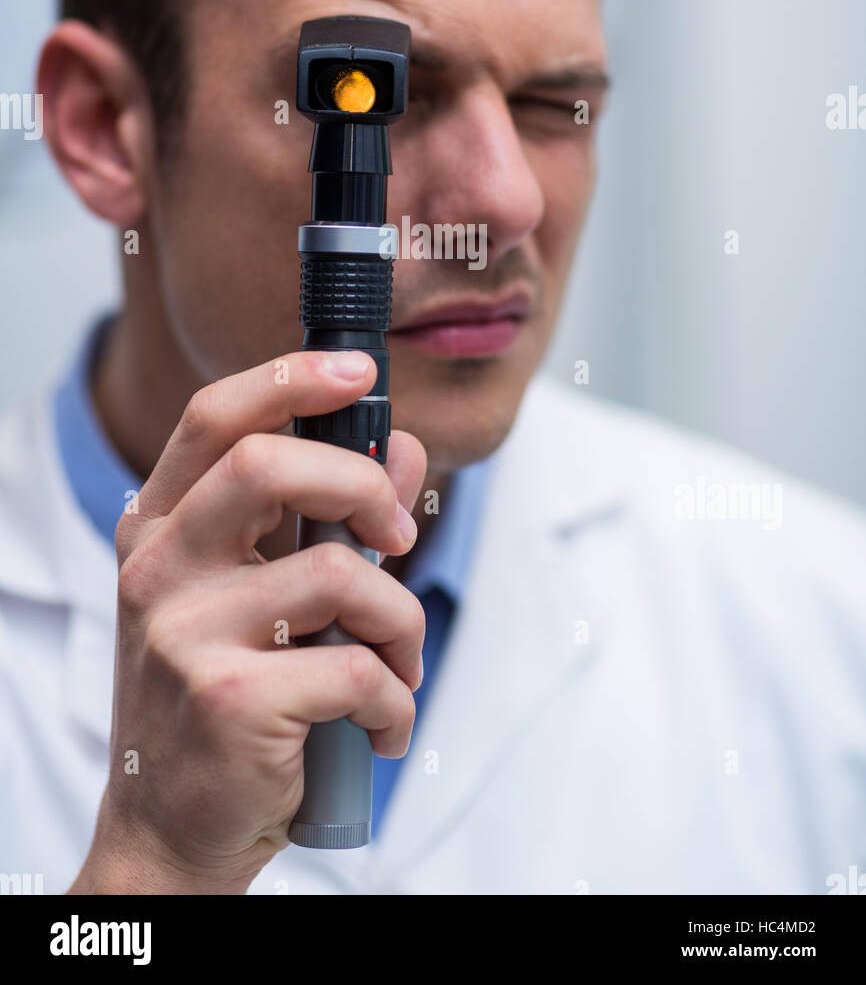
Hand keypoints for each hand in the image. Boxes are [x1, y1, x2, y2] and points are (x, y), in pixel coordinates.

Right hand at [68, 349, 425, 894]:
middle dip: (363, 488)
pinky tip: (386, 727)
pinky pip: (358, 670)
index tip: (359, 369)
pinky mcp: (227, 698)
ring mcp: (184, 632)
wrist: (168, 830)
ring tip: (398, 665)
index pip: (214, 417)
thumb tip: (402, 450)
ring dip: (400, 623)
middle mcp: (158, 568)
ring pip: (340, 574)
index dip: (290, 376)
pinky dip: (398, 700)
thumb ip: (330, 521)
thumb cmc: (221, 699)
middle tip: (397, 533)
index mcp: (159, 528)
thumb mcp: (259, 600)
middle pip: (270, 466)